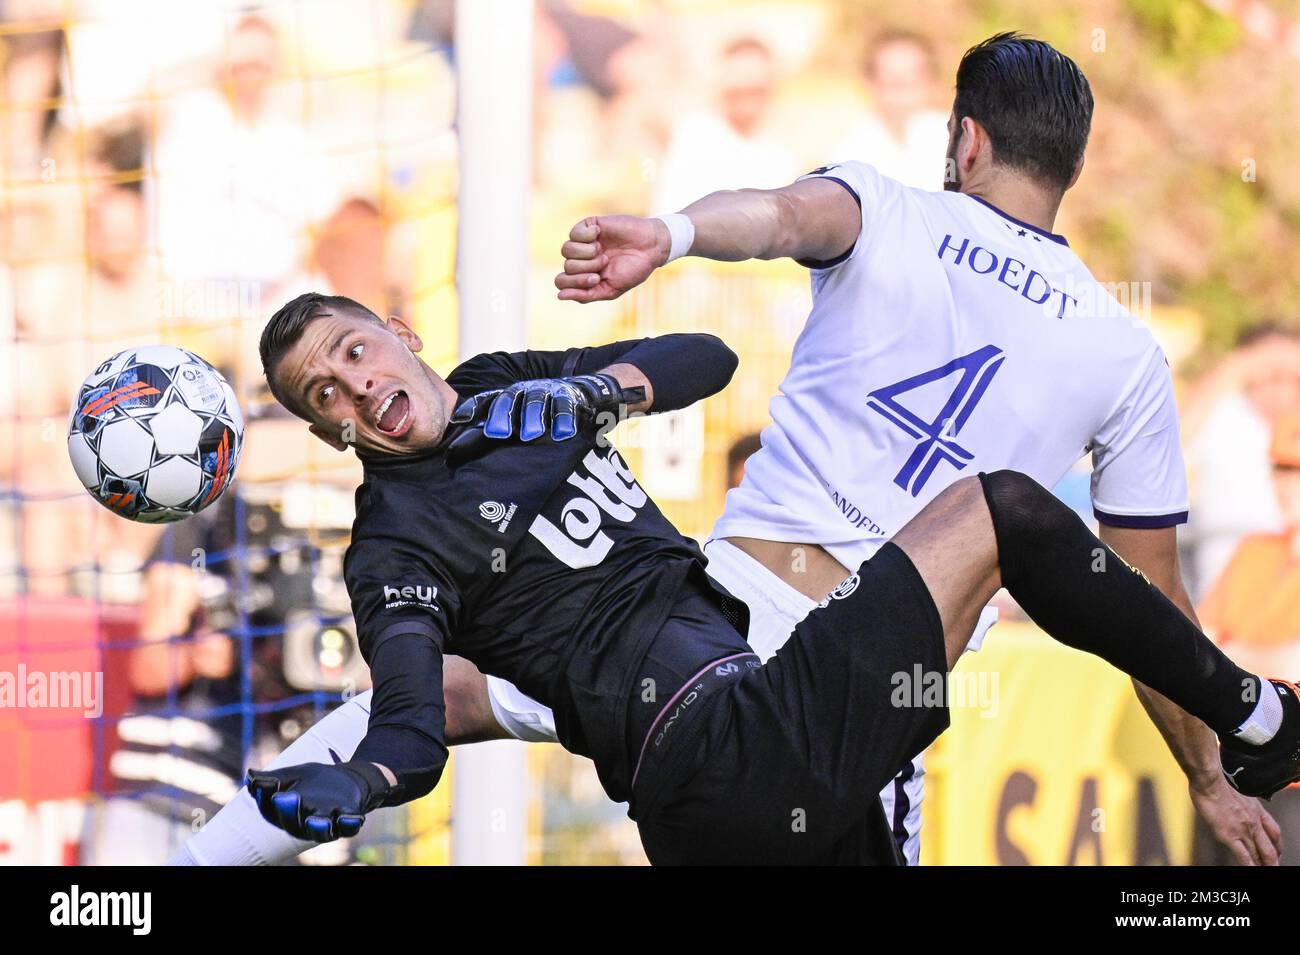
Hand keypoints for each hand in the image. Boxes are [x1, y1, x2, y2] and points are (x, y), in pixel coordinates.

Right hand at [246, 759, 391, 842]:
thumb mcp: (295, 775)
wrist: (348, 780)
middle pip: (293, 823)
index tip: (259, 786)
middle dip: (289, 811)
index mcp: (285, 814)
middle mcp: (304, 824)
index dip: (264, 799)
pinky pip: (348, 826)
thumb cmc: (315, 781)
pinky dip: (350, 823)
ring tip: (319, 820)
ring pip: (320, 831)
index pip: (271, 810)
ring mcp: (328, 824)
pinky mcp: (348, 820)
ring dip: (319, 826)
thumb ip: (274, 779)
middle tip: (285, 797)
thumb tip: (249, 777)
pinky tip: (352, 818)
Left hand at [445, 374, 644, 467]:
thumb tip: (465, 449)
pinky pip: (567, 408)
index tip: (459, 422)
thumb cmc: (549, 412)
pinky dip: (564, 420)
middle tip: (495, 434)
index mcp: (514, 395)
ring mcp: (551, 392)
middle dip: (502, 416)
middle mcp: (529, 390)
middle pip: (511, 400)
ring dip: (533, 418)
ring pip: (538, 402)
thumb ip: (500, 428)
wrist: (590, 393)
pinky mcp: (573, 397)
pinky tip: (562, 434)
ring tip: (529, 435)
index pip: (489, 400)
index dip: (475, 409)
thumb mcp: (525, 416)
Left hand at [554, 216, 668, 302]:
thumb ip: (585, 295)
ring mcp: (584, 243)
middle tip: (605, 263)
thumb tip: (559, 296)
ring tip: (603, 252)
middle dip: (586, 268)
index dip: (576, 282)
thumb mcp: (610, 289)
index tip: (597, 278)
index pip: (562, 282)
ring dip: (587, 253)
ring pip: (566, 250)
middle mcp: (581, 260)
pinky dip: (587, 236)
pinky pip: (574, 233)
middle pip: (566, 267)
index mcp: (584, 276)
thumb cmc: (633, 271)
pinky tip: (600, 234)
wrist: (650, 248)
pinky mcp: (589, 226)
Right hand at [1190, 776, 1281, 864]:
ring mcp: (1243, 830)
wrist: (1209, 781)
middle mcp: (1254, 822)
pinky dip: (1250, 866)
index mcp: (1257, 811)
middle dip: (1273, 861)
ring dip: (1264, 865)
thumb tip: (1239, 811)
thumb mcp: (1239, 794)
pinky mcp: (1230, 836)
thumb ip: (1243, 806)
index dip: (1277, 846)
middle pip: (1271, 848)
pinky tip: (1251, 870)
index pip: (1275, 833)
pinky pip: (1244, 856)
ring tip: (1265, 871)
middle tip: (1273, 867)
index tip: (1276, 852)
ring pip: (1260, 854)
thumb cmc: (1217, 783)